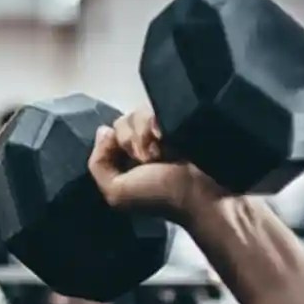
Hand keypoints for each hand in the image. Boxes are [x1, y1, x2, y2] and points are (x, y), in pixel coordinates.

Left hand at [87, 108, 224, 221]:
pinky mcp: (179, 119)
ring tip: (163, 153)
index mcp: (126, 159)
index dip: (113, 142)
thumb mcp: (117, 192)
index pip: (109, 133)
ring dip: (147, 134)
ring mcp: (162, 129)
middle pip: (123, 120)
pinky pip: (160, 108)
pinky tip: (170, 139)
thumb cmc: (160, 195)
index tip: (126, 158)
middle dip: (132, 140)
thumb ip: (99, 165)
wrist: (204, 195)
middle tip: (149, 160)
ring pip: (140, 112)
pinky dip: (160, 124)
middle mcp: (143, 142)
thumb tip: (103, 130)